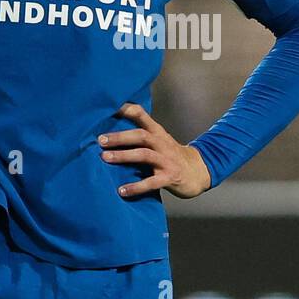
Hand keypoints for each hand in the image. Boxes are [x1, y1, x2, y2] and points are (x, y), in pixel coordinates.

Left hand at [97, 102, 212, 199]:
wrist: (198, 172)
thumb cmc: (171, 156)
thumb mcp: (159, 141)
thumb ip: (140, 136)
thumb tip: (110, 132)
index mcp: (158, 133)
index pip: (142, 116)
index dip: (126, 110)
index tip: (108, 107)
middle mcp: (163, 144)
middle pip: (141, 135)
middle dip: (120, 137)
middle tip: (100, 140)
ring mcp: (167, 161)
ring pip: (144, 155)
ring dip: (124, 156)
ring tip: (105, 158)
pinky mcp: (170, 178)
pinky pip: (151, 182)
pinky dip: (136, 186)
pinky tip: (122, 190)